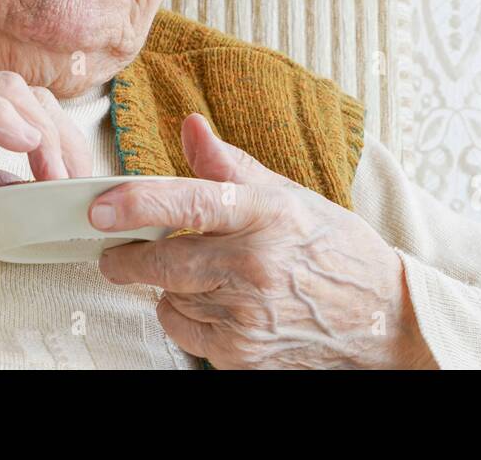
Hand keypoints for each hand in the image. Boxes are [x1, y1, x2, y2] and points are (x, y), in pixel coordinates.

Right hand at [0, 63, 91, 228]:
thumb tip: (17, 187)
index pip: (22, 106)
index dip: (57, 139)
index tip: (75, 179)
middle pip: (25, 94)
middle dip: (62, 136)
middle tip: (77, 181)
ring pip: (4, 89)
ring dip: (41, 132)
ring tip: (55, 172)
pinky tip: (22, 140)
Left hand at [89, 114, 435, 368]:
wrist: (380, 317)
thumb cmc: (331, 248)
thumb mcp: (288, 196)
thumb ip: (229, 166)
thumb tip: (190, 127)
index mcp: (268, 213)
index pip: (194, 201)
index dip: (141, 203)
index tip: (100, 207)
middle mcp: (257, 265)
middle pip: (164, 262)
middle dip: (127, 257)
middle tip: (117, 248)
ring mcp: (249, 315)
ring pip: (168, 297)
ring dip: (167, 286)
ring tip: (203, 274)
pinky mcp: (241, 353)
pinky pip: (183, 331)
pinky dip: (185, 316)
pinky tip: (217, 304)